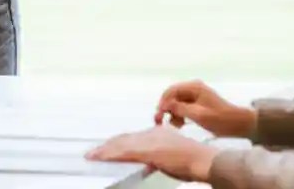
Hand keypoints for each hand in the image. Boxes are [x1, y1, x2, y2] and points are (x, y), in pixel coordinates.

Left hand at [85, 126, 217, 182]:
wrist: (202, 159)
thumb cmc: (194, 160)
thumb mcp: (175, 153)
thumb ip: (161, 155)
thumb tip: (151, 162)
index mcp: (157, 132)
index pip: (132, 137)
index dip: (118, 142)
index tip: (108, 146)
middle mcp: (150, 134)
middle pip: (123, 139)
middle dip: (108, 146)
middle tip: (94, 152)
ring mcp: (148, 142)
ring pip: (120, 145)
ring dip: (104, 151)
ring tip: (91, 156)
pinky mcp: (146, 151)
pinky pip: (123, 153)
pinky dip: (110, 155)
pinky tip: (100, 158)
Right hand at [154, 80, 255, 138]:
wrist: (239, 124)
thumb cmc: (221, 119)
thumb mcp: (198, 115)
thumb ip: (180, 109)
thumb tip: (165, 105)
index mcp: (194, 87)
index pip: (171, 91)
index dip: (163, 103)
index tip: (159, 116)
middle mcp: (193, 88)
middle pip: (172, 96)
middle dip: (166, 109)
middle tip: (159, 122)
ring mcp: (196, 96)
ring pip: (177, 103)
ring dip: (173, 113)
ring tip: (173, 126)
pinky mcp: (198, 104)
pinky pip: (183, 107)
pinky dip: (180, 115)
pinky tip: (180, 125)